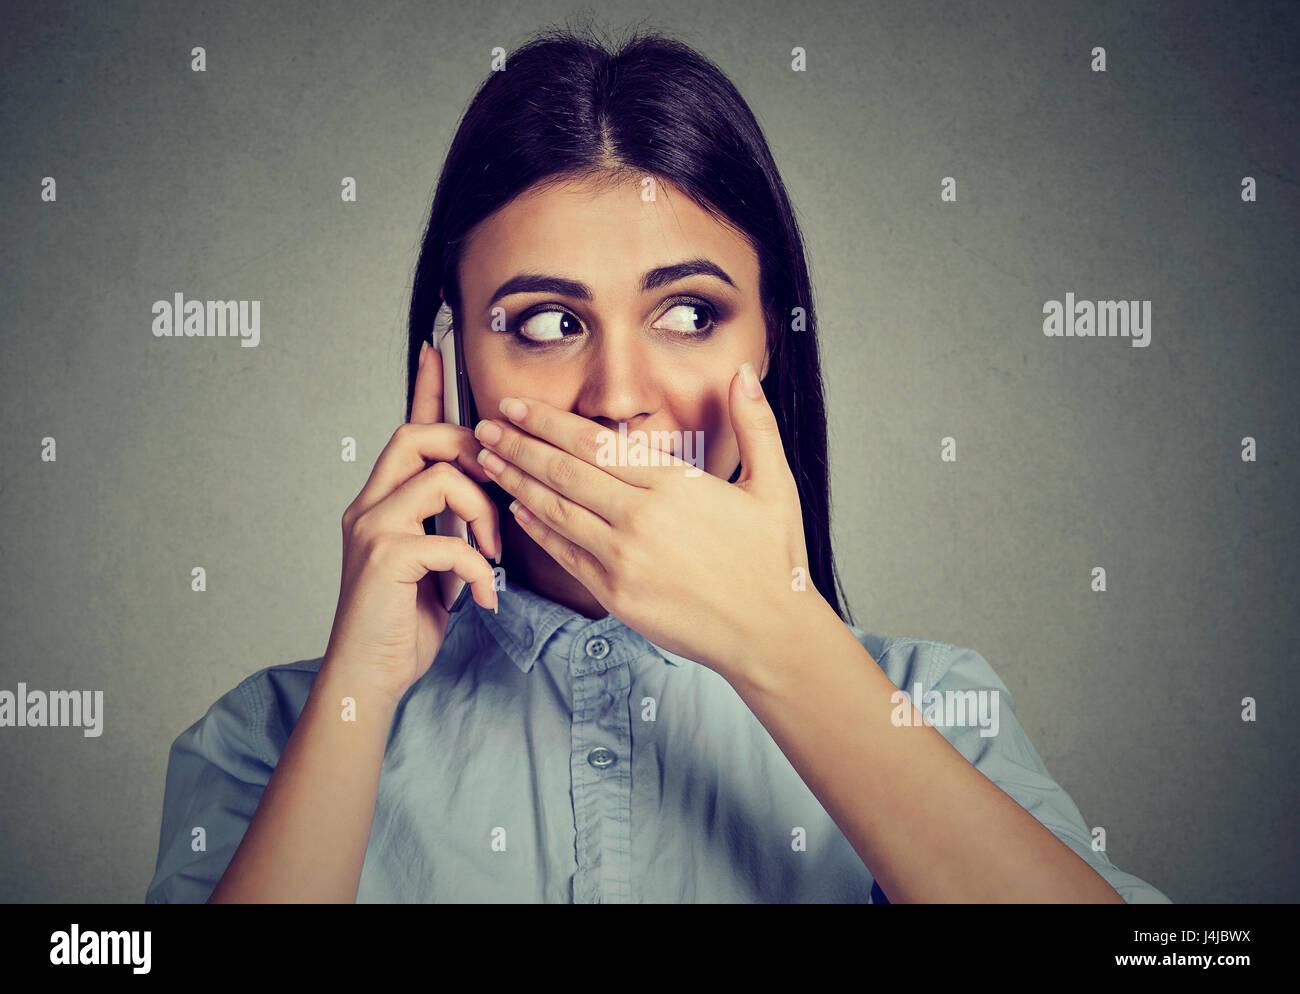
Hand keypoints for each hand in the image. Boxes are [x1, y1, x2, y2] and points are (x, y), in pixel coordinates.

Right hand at [324, 342, 501, 699]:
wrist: (370, 676)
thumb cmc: (403, 624)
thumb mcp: (437, 565)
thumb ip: (451, 527)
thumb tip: (491, 505)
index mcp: (383, 500)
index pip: (406, 430)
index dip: (424, 390)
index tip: (437, 351)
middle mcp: (370, 504)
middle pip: (420, 436)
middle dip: (472, 450)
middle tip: (497, 488)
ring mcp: (372, 528)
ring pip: (441, 477)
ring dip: (483, 510)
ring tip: (493, 553)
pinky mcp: (383, 558)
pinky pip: (448, 538)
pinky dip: (477, 566)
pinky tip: (482, 595)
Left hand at [473, 362, 818, 677]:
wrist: (770, 634)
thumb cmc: (773, 561)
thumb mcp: (775, 485)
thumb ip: (756, 425)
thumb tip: (744, 373)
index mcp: (674, 484)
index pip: (593, 442)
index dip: (547, 422)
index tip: (516, 408)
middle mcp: (640, 517)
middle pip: (562, 471)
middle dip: (517, 446)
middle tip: (483, 428)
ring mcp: (623, 558)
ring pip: (555, 510)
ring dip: (515, 483)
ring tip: (487, 462)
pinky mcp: (614, 594)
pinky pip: (564, 554)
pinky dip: (536, 530)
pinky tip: (517, 512)